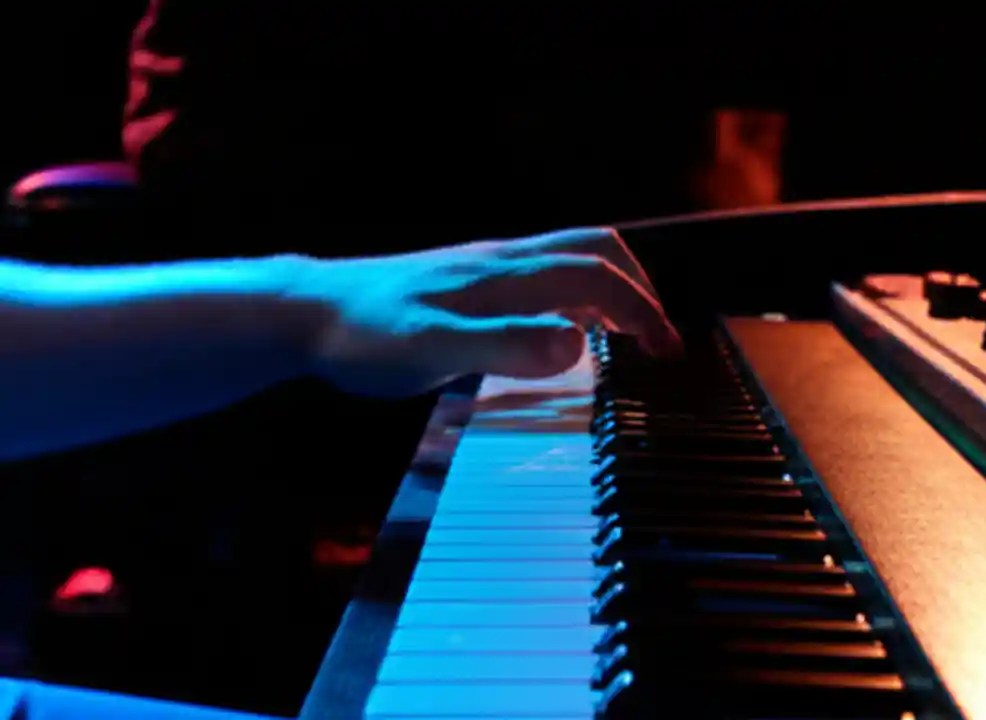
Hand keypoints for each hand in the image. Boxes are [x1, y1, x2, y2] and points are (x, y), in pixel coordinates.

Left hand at [292, 228, 678, 396]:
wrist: (310, 312)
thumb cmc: (366, 337)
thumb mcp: (431, 350)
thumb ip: (504, 347)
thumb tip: (578, 346)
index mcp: (507, 275)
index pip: (598, 279)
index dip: (641, 312)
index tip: (664, 353)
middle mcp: (505, 261)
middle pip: (596, 250)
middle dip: (638, 289)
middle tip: (656, 339)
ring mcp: (487, 267)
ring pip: (571, 257)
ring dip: (610, 289)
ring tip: (624, 336)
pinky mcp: (470, 281)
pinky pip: (544, 275)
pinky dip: (576, 297)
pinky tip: (561, 332)